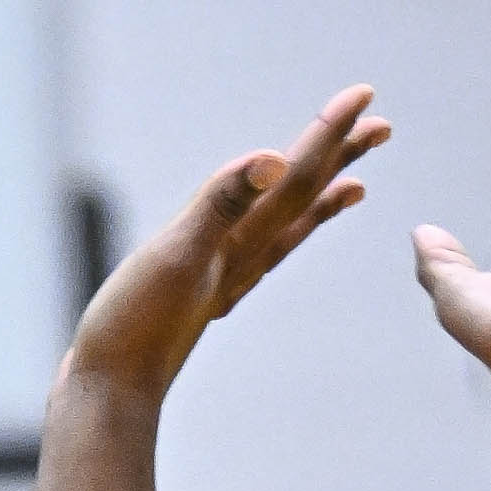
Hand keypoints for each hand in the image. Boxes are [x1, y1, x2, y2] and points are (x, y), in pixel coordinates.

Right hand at [67, 89, 386, 403]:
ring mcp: (224, 280)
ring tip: (353, 182)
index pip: (295, 177)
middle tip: (382, 126)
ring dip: (319, 199)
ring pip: (285, 230)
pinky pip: (255, 257)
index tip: (364, 95)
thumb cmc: (134, 329)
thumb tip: (273, 161)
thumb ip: (221, 205)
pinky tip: (267, 239)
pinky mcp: (202, 298)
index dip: (328, 133)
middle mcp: (242, 259)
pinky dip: (274, 238)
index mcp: (240, 242)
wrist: (108, 395)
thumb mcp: (175, 255)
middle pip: (302, 198)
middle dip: (339, 157)